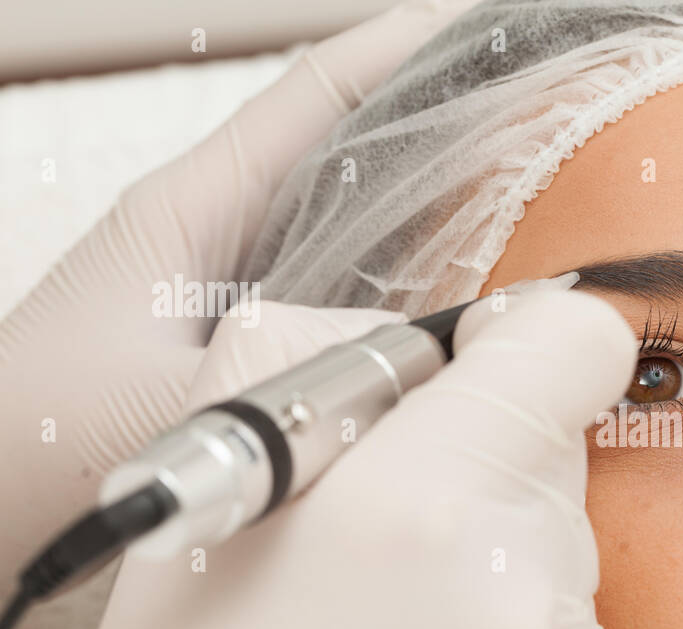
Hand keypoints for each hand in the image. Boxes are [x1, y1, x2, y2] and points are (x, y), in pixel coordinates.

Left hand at [0, 0, 479, 585]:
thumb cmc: (38, 440)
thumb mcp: (180, 401)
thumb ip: (301, 374)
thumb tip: (426, 356)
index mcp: (193, 206)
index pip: (318, 98)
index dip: (407, 49)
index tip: (490, 25)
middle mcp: (218, 227)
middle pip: (348, 142)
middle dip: (444, 114)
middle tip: (540, 109)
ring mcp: (232, 280)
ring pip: (351, 214)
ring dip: (433, 197)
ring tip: (526, 188)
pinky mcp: (242, 334)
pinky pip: (343, 285)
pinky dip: (405, 274)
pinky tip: (461, 293)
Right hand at [54, 288, 636, 628]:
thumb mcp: (225, 468)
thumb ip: (337, 357)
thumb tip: (445, 342)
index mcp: (418, 501)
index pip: (574, 347)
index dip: (534, 340)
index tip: (493, 364)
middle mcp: (512, 583)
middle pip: (560, 446)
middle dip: (490, 456)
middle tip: (396, 519)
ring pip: (565, 540)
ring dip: (500, 548)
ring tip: (400, 617)